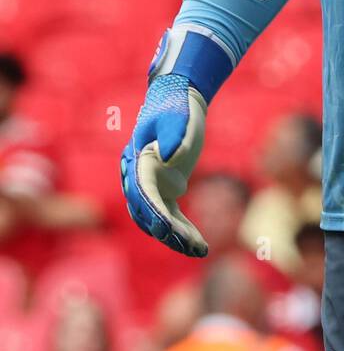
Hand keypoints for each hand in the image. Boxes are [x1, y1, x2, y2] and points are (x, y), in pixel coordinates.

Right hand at [120, 74, 208, 256]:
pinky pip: (172, 217)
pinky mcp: (167, 190)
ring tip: (199, 251)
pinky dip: (184, 231)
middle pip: (148, 213)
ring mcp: (151, 186)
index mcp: (137, 161)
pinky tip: (200, 246)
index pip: (142, 193)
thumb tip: (170, 156)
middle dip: (167, 232)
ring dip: (176, 239)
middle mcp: (138, 178)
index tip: (167, 229)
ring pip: (159, 221)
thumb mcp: (178, 118)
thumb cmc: (177, 107)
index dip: (153, 212)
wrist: (178, 99)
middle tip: (189, 247)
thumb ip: (174, 135)